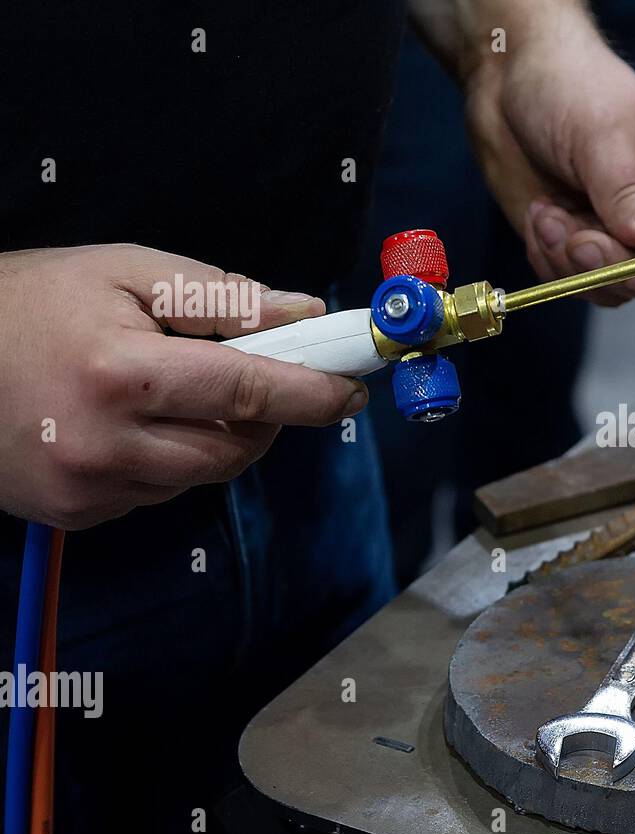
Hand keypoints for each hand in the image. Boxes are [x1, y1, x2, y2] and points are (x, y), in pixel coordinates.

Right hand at [0, 244, 368, 528]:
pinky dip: (168, 460)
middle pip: (235, 448)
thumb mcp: (124, 271)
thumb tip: (302, 316)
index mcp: (122, 373)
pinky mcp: (73, 513)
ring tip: (177, 392)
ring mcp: (86, 487)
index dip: (313, 393)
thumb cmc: (28, 300)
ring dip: (215, 438)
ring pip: (200, 475)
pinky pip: (156, 492)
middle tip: (261, 380)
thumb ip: (220, 296)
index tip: (353, 390)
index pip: (250, 390)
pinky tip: (132, 423)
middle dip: (265, 418)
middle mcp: (106, 442)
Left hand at [463, 9, 634, 305]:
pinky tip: (539, 215)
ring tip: (547, 214)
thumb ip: (626, 194)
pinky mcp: (572, 246)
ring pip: (609, 287)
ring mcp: (612, 236)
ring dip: (571, 263)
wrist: (507, 80)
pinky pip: (570, 281)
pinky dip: (548, 258)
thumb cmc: (569, 86)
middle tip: (575, 239)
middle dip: (610, 266)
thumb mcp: (601, 135)